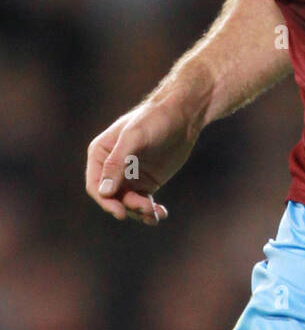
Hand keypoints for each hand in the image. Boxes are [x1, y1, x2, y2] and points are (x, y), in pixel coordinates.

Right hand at [85, 97, 200, 224]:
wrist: (183, 115)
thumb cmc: (154, 119)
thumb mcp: (134, 137)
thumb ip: (117, 163)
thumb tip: (104, 192)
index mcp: (101, 154)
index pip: (95, 185)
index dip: (105, 201)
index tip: (121, 212)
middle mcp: (112, 168)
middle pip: (112, 198)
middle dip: (128, 206)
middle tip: (147, 208)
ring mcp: (129, 176)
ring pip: (128, 203)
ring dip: (140, 211)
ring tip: (156, 214)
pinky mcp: (146, 182)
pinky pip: (143, 202)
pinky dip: (150, 211)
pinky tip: (161, 214)